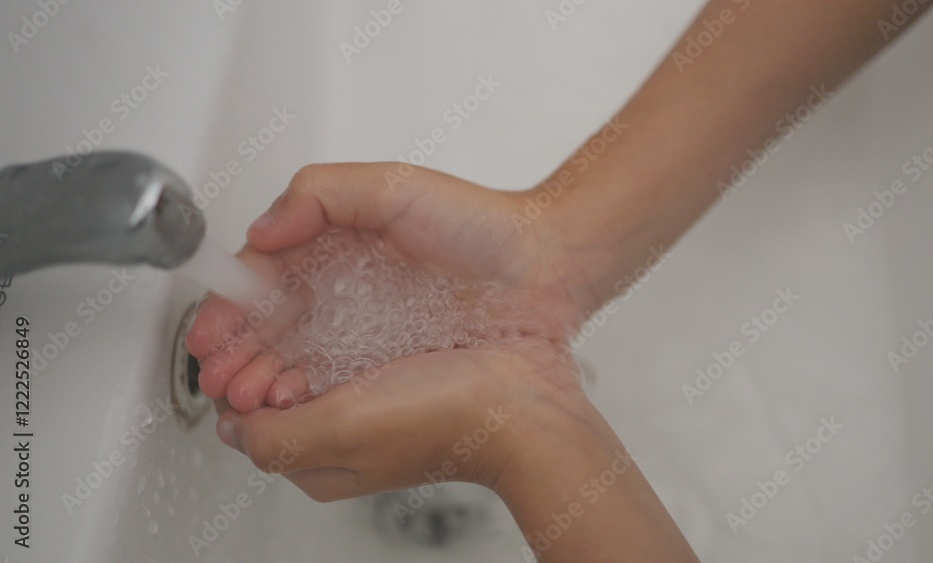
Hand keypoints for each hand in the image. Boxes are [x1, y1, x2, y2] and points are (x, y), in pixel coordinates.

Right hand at [186, 162, 585, 411]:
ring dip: (264, 384)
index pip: (262, 283)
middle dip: (237, 357)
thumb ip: (318, 195)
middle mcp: (341, 296)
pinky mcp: (390, 369)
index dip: (229, 309)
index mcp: (331, 250)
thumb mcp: (391, 187)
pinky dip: (308, 400)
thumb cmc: (480, 225)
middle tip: (221, 378)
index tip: (209, 332)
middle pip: (270, 332)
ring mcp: (363, 336)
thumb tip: (261, 235)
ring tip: (246, 400)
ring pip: (297, 364)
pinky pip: (338, 388)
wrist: (545, 269)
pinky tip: (290, 408)